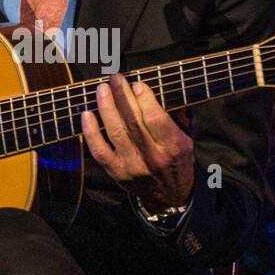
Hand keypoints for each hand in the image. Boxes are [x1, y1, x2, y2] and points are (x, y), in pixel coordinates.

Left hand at [80, 73, 194, 210]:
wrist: (170, 196)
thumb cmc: (177, 160)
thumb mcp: (187, 138)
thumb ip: (177, 115)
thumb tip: (163, 88)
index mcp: (173, 146)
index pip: (155, 118)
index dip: (144, 99)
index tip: (136, 84)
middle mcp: (152, 157)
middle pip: (133, 122)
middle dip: (122, 96)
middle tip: (115, 78)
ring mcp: (132, 166)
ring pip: (115, 133)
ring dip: (106, 108)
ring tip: (101, 89)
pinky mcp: (116, 172)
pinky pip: (99, 151)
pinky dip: (90, 132)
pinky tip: (86, 114)